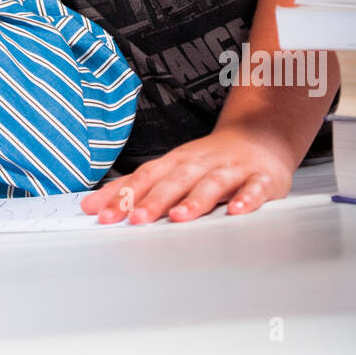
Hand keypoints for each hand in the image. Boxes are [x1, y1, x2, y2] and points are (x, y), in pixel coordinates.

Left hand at [81, 126, 295, 225]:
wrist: (261, 134)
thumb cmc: (210, 159)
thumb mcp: (173, 169)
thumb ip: (137, 188)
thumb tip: (94, 206)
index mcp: (177, 162)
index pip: (145, 177)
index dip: (123, 195)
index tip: (102, 215)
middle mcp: (201, 163)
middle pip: (175, 181)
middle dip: (154, 200)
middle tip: (134, 219)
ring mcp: (232, 169)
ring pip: (212, 184)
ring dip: (195, 200)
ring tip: (178, 217)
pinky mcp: (261, 179)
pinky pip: (254, 188)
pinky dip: (247, 199)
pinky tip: (237, 211)